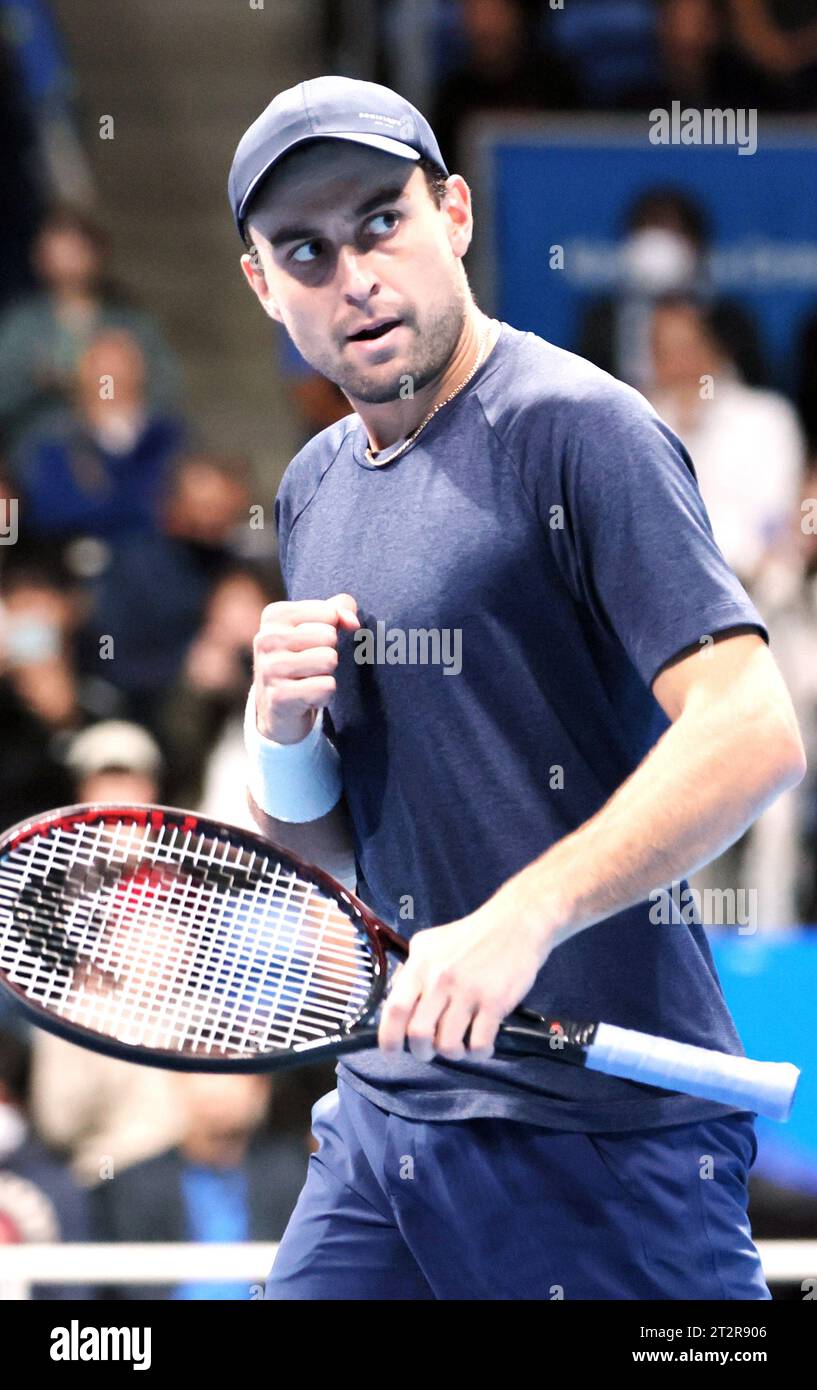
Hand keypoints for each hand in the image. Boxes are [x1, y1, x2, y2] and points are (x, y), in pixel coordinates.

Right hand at [253, 593, 358, 744]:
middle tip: (311, 665)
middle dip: (329, 653)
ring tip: (309, 679)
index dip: (331, 630)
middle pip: (329, 636)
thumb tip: (353, 622)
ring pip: (328, 660)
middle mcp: (266, 639)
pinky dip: (324, 694)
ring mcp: (269, 668)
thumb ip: (341, 609)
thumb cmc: (303, 658)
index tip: (313, 643)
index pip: (329, 613)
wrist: (278, 708)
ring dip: (326, 674)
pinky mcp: (279, 696)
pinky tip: (307, 697)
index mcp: (274, 616)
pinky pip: (326, 686)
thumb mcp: (319, 625)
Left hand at [377, 899, 554, 1062]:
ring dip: (452, 1053)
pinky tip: (481, 1044)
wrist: (515, 923)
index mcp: (421, 963)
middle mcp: (440, 978)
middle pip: (418, 1033)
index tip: (392, 1050)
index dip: (388, 1037)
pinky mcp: (495, 1002)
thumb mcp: (430, 944)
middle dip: (422, 1052)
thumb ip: (411, 972)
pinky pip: (479, 1044)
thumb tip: (393, 1004)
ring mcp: (468, 991)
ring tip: (460, 1045)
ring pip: (448, 1044)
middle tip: (430, 1051)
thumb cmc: (471, 936)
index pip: (394, 1008)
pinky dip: (479, 1053)